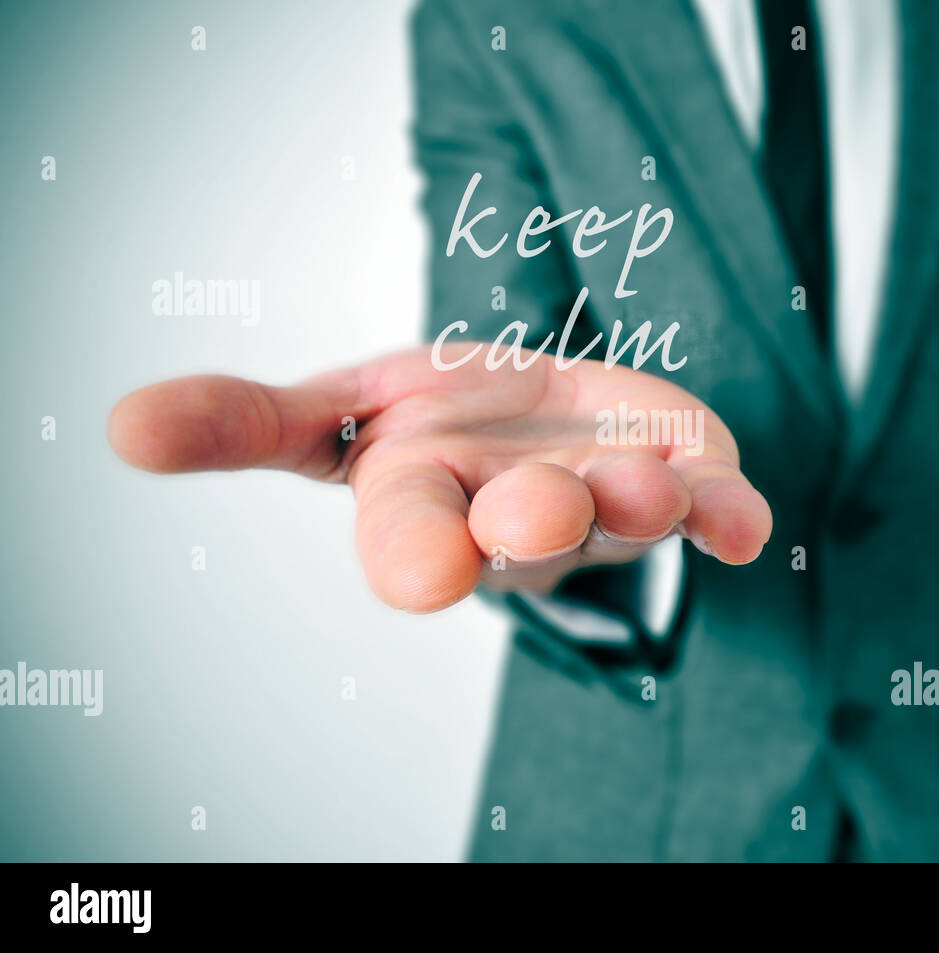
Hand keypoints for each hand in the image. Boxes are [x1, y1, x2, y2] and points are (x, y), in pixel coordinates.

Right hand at [108, 345, 771, 611]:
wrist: (552, 431)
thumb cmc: (447, 430)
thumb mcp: (340, 413)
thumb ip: (246, 422)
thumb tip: (120, 425)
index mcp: (432, 504)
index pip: (410, 535)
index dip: (411, 553)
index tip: (419, 572)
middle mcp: (522, 516)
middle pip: (524, 525)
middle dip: (530, 518)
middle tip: (533, 510)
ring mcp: (613, 503)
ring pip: (626, 513)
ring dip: (637, 502)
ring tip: (648, 487)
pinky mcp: (688, 480)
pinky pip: (717, 505)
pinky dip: (731, 514)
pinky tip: (746, 525)